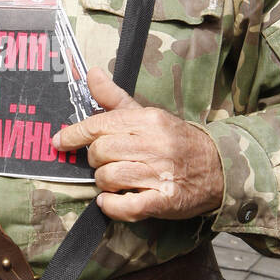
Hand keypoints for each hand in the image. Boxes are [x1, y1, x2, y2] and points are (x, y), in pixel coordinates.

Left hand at [53, 66, 224, 221]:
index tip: (59, 141)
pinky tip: (111, 201)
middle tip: (105, 163)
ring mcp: (160, 174)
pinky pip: (125, 206)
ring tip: (114, 182)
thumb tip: (91, 73)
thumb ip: (115, 98)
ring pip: (109, 178)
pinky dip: (111, 206)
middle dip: (95, 161)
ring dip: (104, 184)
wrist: (220, 168)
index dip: (74, 134)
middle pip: (100, 153)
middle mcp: (154, 145)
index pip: (101, 124)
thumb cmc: (177, 141)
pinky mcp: (164, 201)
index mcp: (148, 120)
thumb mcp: (149, 115)